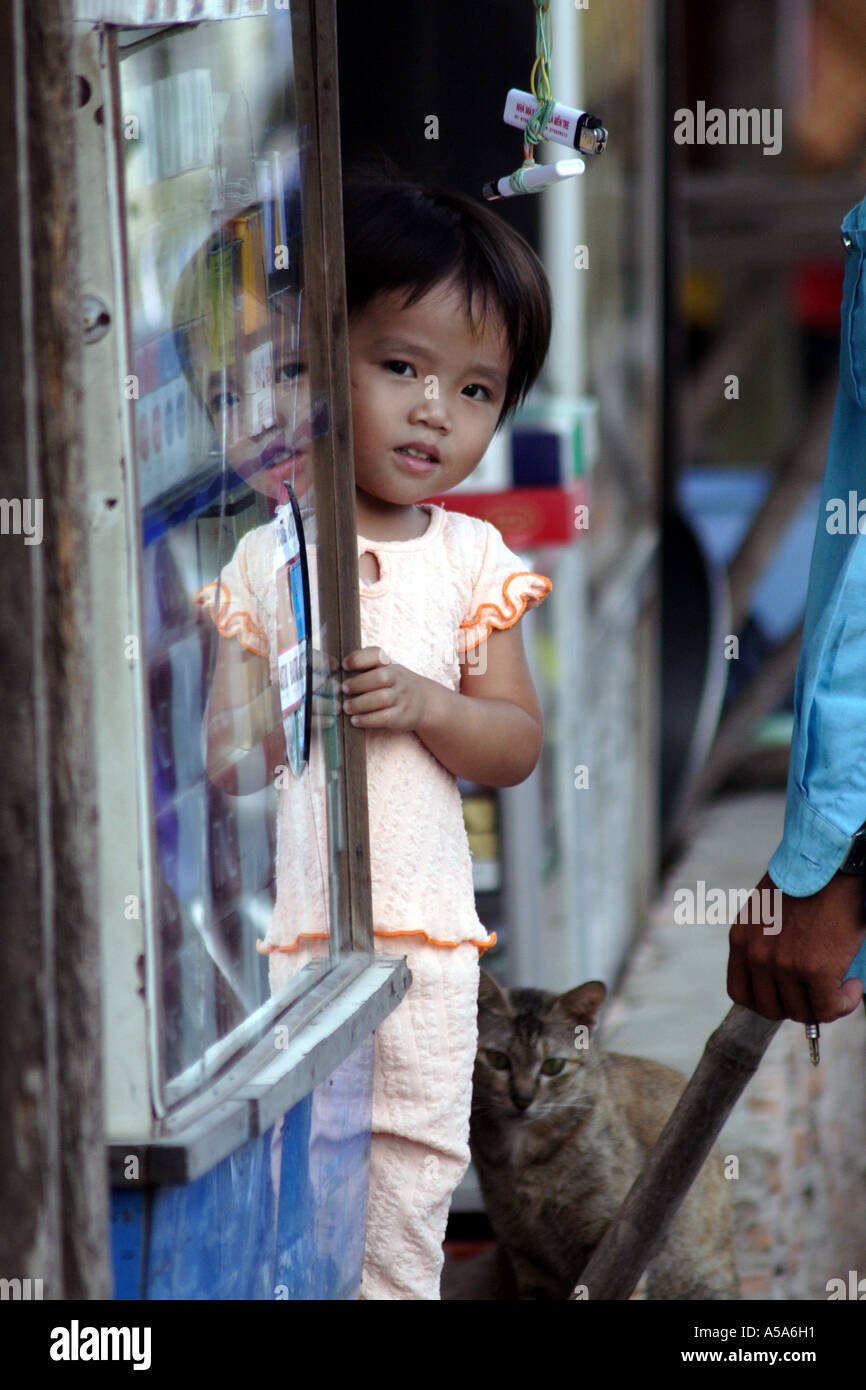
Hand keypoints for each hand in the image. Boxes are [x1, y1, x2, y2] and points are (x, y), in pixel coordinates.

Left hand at [341, 646, 432, 732]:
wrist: (425, 702)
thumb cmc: (396, 685)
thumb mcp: (388, 670)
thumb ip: (367, 669)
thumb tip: (335, 674)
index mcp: (390, 664)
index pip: (377, 654)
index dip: (359, 658)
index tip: (344, 665)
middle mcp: (398, 678)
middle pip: (380, 677)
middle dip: (358, 683)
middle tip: (343, 689)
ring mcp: (401, 697)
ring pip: (382, 698)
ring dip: (360, 703)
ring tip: (346, 707)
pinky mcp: (401, 716)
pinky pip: (384, 718)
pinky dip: (367, 720)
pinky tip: (355, 720)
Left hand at [727, 870, 865, 1022]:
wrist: (828, 863)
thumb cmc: (804, 881)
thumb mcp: (765, 912)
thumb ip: (765, 942)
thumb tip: (781, 974)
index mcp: (741, 940)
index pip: (741, 993)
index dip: (766, 1000)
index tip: (785, 994)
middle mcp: (757, 956)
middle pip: (771, 1008)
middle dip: (796, 1004)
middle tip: (816, 991)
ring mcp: (784, 965)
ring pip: (802, 1012)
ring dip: (824, 1004)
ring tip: (839, 985)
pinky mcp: (815, 969)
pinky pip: (828, 1008)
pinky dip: (844, 1003)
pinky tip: (852, 986)